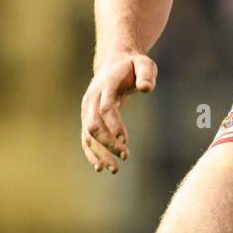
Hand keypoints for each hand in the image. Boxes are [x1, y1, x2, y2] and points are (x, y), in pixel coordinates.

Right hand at [80, 53, 156, 173]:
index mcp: (106, 85)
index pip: (106, 108)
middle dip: (108, 143)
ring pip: (88, 135)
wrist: (113, 63)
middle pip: (94, 125)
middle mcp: (92, 98)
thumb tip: (146, 88)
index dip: (114, 125)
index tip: (125, 141)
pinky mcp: (87, 118)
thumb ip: (146, 74)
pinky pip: (86, 139)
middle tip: (125, 156)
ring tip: (115, 169)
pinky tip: (100, 167)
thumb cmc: (132, 66)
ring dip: (100, 153)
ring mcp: (87, 109)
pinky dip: (91, 153)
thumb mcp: (144, 64)